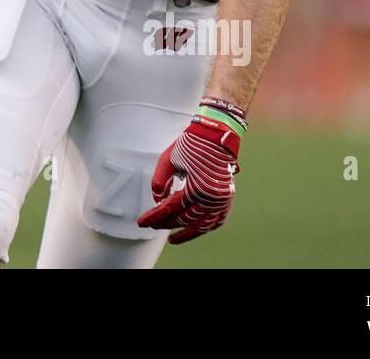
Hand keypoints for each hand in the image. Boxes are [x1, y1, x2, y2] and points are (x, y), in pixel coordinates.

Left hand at [137, 113, 240, 243]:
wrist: (216, 133)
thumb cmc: (190, 144)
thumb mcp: (168, 160)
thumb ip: (160, 182)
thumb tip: (158, 202)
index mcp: (198, 188)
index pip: (172, 209)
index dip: (155, 217)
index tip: (142, 222)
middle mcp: (212, 198)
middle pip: (186, 219)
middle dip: (166, 223)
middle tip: (151, 225)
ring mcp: (222, 199)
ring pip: (204, 225)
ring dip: (188, 233)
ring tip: (174, 238)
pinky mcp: (227, 196)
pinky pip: (218, 219)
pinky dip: (206, 226)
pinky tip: (196, 229)